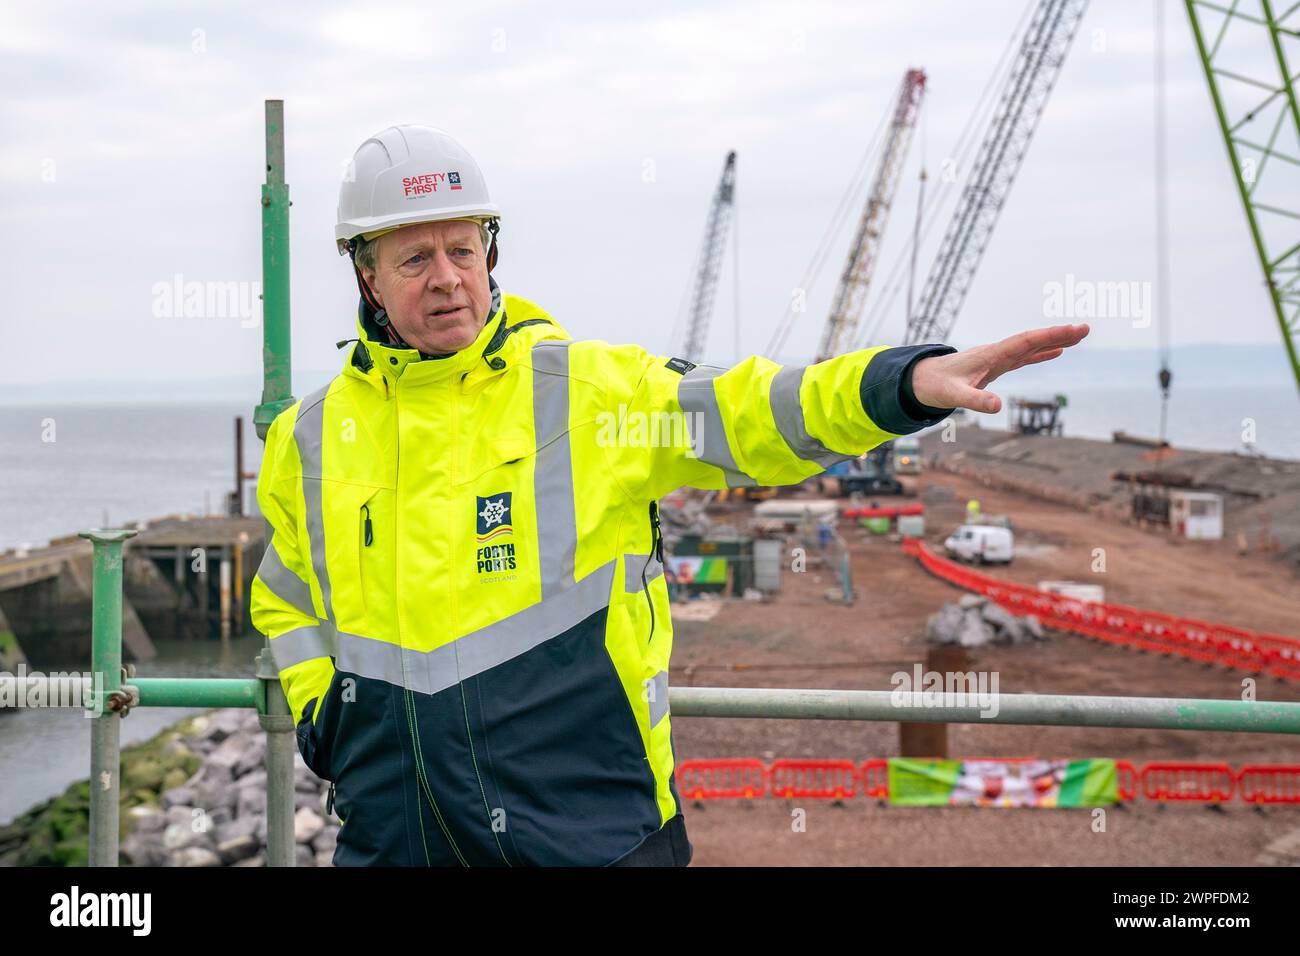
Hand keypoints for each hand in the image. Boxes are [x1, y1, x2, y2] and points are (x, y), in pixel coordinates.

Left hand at [910, 323, 1089, 413]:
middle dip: (1058, 334)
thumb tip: (999, 407)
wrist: (920, 379)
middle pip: (1032, 340)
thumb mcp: (954, 397)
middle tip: (1086, 328)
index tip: (1073, 330)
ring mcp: (997, 358)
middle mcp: (996, 352)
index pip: (1025, 342)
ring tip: (1078, 336)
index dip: (1050, 336)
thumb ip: (976, 401)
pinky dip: (1041, 354)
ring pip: (1030, 347)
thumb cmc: (936, 386)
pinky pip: (1023, 357)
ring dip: (1054, 341)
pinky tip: (1056, 352)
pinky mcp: (995, 366)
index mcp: (990, 355)